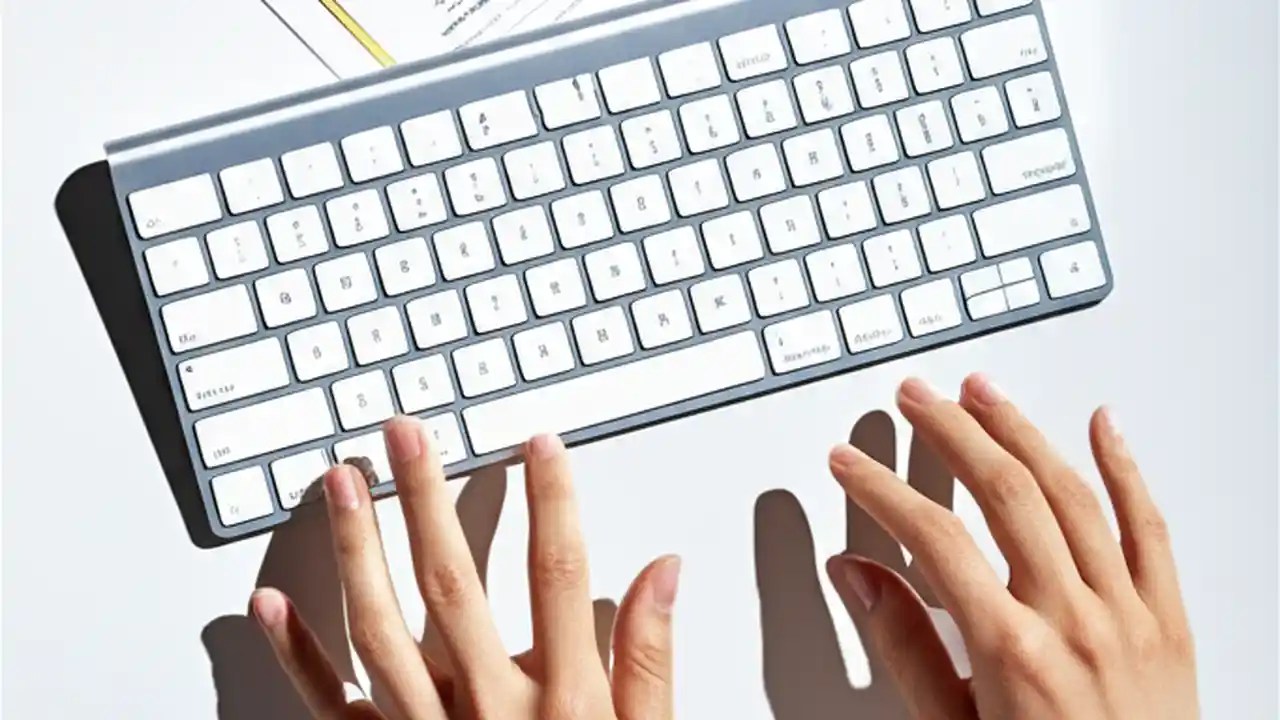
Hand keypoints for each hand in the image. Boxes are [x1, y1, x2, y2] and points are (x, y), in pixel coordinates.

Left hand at [249, 418, 680, 719]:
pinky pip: (327, 706)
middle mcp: (486, 706)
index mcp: (561, 698)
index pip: (556, 573)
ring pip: (380, 627)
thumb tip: (661, 572)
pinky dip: (294, 652)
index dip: (551, 500)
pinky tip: (270, 601)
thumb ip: (650, 659)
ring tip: (339, 483)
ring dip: (356, 549)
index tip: (537, 444)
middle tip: (405, 433)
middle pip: (452, 582)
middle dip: (427, 498)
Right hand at [826, 375, 1196, 718]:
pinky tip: (1103, 428)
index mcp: (1014, 651)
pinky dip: (1127, 469)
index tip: (850, 465)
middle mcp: (1076, 620)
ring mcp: (1130, 615)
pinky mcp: (1171, 621)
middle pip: (1005, 492)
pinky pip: (1152, 528)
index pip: (934, 538)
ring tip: (983, 393)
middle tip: (914, 399)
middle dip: (951, 432)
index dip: (883, 490)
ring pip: (1072, 493)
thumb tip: (859, 576)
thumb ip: (904, 649)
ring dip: (1022, 431)